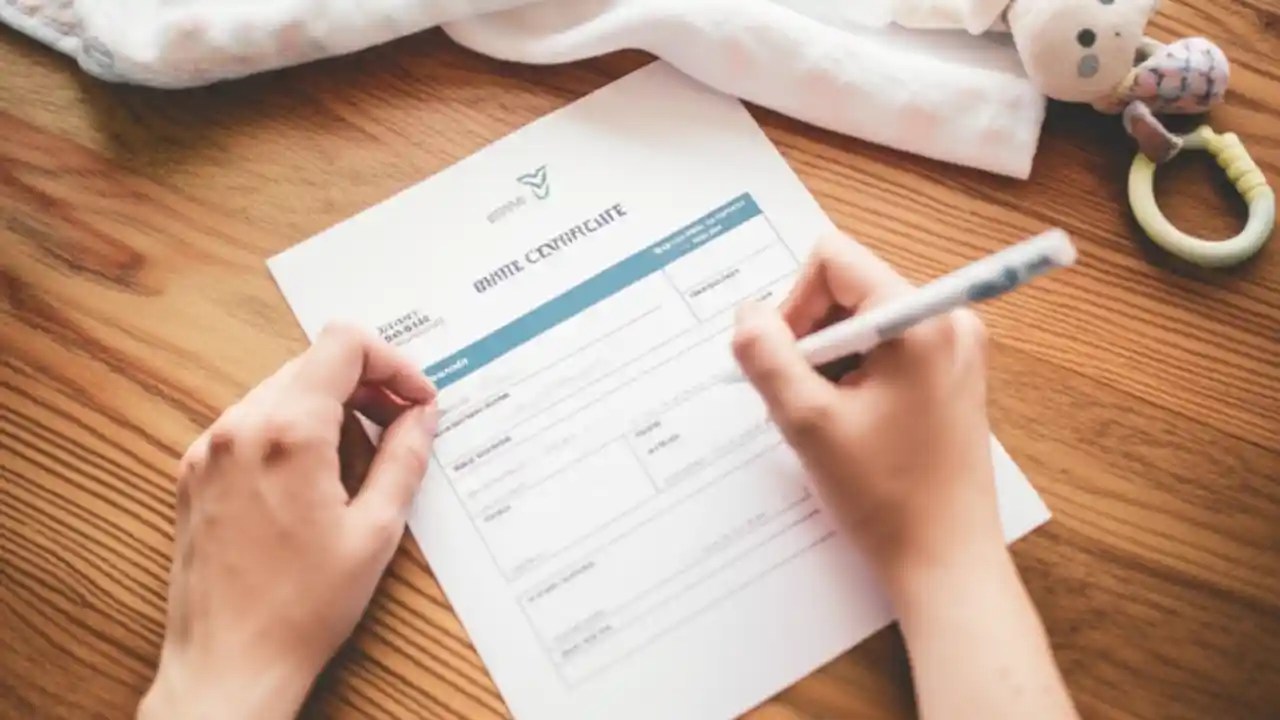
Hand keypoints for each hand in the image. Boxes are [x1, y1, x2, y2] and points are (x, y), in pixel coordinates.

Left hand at [139, 323, 438, 719]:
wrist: (229, 666)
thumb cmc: (301, 609)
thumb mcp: (375, 530)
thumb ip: (404, 457)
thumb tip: (421, 415)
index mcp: (287, 433)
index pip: (343, 344)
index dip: (392, 362)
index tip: (415, 399)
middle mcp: (239, 428)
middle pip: (313, 364)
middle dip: (366, 385)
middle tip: (401, 427)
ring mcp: (209, 450)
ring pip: (282, 390)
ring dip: (329, 408)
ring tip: (360, 462)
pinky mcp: (193, 473)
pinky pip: (251, 424)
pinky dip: (291, 431)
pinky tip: (316, 479)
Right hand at [732, 235, 999, 590]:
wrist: (945, 562)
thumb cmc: (886, 497)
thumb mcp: (807, 422)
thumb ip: (766, 356)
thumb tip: (746, 315)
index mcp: (920, 318)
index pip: (833, 259)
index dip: (792, 303)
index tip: (784, 362)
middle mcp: (947, 320)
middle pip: (847, 288)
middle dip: (809, 337)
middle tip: (799, 399)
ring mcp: (953, 349)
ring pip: (861, 322)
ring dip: (827, 362)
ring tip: (826, 419)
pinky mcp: (950, 377)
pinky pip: (884, 350)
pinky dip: (852, 377)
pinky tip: (847, 425)